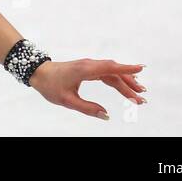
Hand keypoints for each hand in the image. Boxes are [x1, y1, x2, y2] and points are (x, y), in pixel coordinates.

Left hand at [27, 57, 147, 120]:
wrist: (39, 72)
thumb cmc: (51, 85)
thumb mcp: (67, 100)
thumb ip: (87, 108)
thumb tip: (106, 115)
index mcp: (85, 70)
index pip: (109, 68)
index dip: (126, 69)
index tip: (141, 68)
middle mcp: (89, 65)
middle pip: (114, 73)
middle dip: (130, 84)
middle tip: (142, 98)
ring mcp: (89, 66)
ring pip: (112, 73)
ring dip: (125, 82)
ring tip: (139, 94)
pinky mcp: (88, 69)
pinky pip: (106, 73)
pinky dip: (117, 79)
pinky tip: (126, 85)